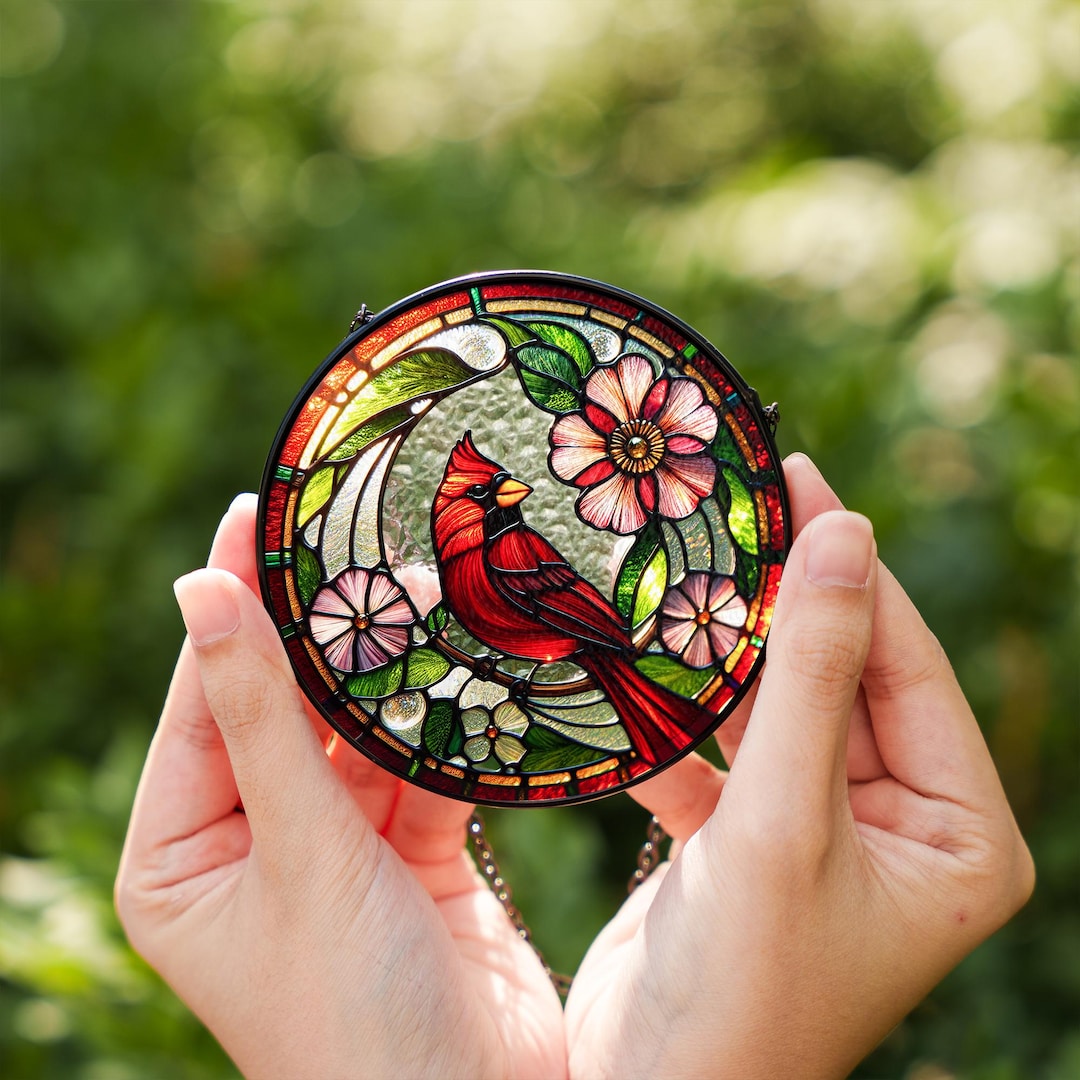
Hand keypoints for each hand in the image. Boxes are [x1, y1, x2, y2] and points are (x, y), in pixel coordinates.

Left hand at [115, 496, 564, 1078]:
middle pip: (283, 709)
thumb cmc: (351, 1017)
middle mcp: (251, 845)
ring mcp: (335, 849)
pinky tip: (463, 666)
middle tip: (355, 536)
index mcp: (182, 857)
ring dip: (392, 676)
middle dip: (323, 636)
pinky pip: (418, 767)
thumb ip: (260, 720)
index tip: (254, 516)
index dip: (230, 609)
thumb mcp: (299, 854)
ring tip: (421, 587)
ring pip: (358, 733)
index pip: (201, 703)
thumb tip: (200, 592)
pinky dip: (442, 725)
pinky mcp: (410, 854)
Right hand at [565, 454, 1034, 1078]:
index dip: (853, 571)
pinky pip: (732, 751)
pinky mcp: (757, 839)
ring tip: (688, 566)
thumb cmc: (743, 987)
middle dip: (789, 602)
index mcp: (962, 832)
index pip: (910, 666)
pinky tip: (643, 671)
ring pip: (784, 707)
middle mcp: (907, 825)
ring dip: (732, 654)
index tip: (803, 479)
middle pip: (848, 677)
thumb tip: (846, 535)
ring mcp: (829, 829)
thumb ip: (816, 675)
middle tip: (741, 503)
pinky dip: (688, 717)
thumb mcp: (784, 820)